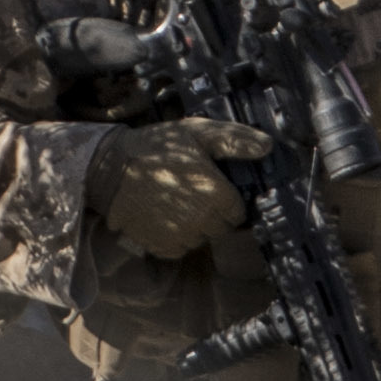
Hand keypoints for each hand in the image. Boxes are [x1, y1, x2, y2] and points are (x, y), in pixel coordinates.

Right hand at [86, 118, 272, 258]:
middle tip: (191, 191)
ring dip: (194, 226)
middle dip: (212, 213)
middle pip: (220, 228)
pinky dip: (175, 236)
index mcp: (217, 195)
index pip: (238, 212)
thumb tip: (268, 146)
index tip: (212, 186)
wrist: (112, 169)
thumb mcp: (199, 133)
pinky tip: (162, 215)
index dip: (227, 199)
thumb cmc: (158, 147)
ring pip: (200, 239)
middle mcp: (202, 221)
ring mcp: (181, 237)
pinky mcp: (161, 247)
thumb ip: (236, 140)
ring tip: (175, 201)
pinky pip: (179, 247)